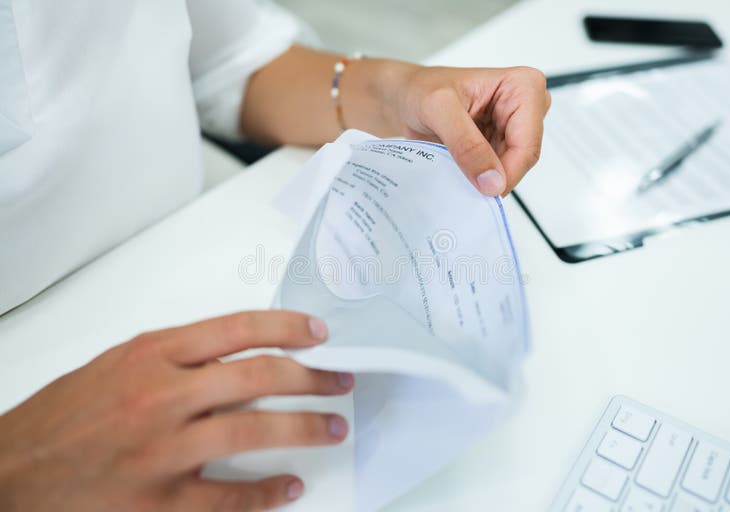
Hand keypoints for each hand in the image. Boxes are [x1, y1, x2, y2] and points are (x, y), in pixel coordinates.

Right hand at [0, 311, 352, 511]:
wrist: (13, 472)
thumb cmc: (64, 416)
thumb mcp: (119, 363)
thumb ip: (179, 356)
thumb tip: (241, 353)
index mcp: (152, 355)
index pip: (238, 329)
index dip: (288, 327)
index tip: (319, 334)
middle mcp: (162, 396)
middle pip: (258, 376)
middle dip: (311, 377)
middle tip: (340, 380)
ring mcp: (162, 450)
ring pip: (253, 429)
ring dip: (304, 428)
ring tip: (332, 427)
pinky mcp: (158, 500)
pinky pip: (227, 496)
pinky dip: (265, 492)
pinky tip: (288, 486)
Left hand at [394, 65, 550, 196]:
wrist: (407, 98)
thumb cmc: (421, 90)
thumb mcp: (439, 110)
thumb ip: (466, 145)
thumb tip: (492, 180)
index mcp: (523, 86)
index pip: (527, 144)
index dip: (506, 173)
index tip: (482, 189)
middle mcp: (526, 106)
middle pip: (522, 159)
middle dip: (494, 175)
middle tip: (460, 174)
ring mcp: (515, 127)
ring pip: (511, 169)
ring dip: (484, 177)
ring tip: (454, 163)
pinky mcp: (502, 144)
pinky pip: (498, 173)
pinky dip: (479, 177)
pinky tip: (459, 167)